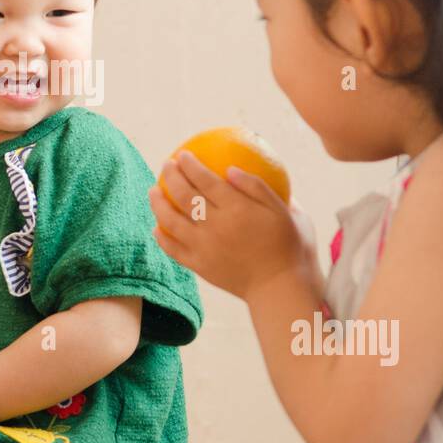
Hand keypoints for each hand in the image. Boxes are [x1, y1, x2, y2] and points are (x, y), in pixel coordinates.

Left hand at [148, 150, 318, 299]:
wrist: (280, 287)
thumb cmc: (288, 245)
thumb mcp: (285, 212)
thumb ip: (258, 187)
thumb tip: (231, 168)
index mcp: (237, 209)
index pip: (205, 180)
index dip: (190, 165)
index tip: (182, 155)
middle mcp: (216, 226)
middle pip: (183, 196)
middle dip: (171, 176)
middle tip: (166, 165)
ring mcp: (205, 248)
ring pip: (171, 221)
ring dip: (158, 203)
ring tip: (153, 191)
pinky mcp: (200, 267)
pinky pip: (173, 250)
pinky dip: (162, 237)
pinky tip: (157, 227)